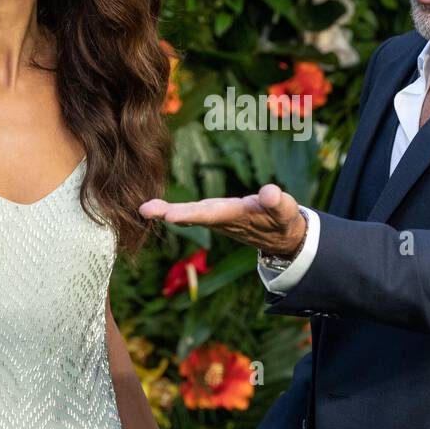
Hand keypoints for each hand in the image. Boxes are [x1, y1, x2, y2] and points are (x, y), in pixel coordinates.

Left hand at [139, 184, 306, 257]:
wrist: (281, 236)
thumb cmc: (283, 220)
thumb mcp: (285, 211)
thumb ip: (277, 202)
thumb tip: (270, 192)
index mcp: (238, 216)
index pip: (213, 214)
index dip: (191, 214)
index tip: (169, 215)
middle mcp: (222, 219)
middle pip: (194, 215)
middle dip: (170, 213)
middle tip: (145, 210)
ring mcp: (217, 218)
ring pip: (188, 214)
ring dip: (165, 211)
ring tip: (143, 209)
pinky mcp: (215, 215)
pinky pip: (189, 212)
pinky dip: (171, 210)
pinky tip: (152, 209)